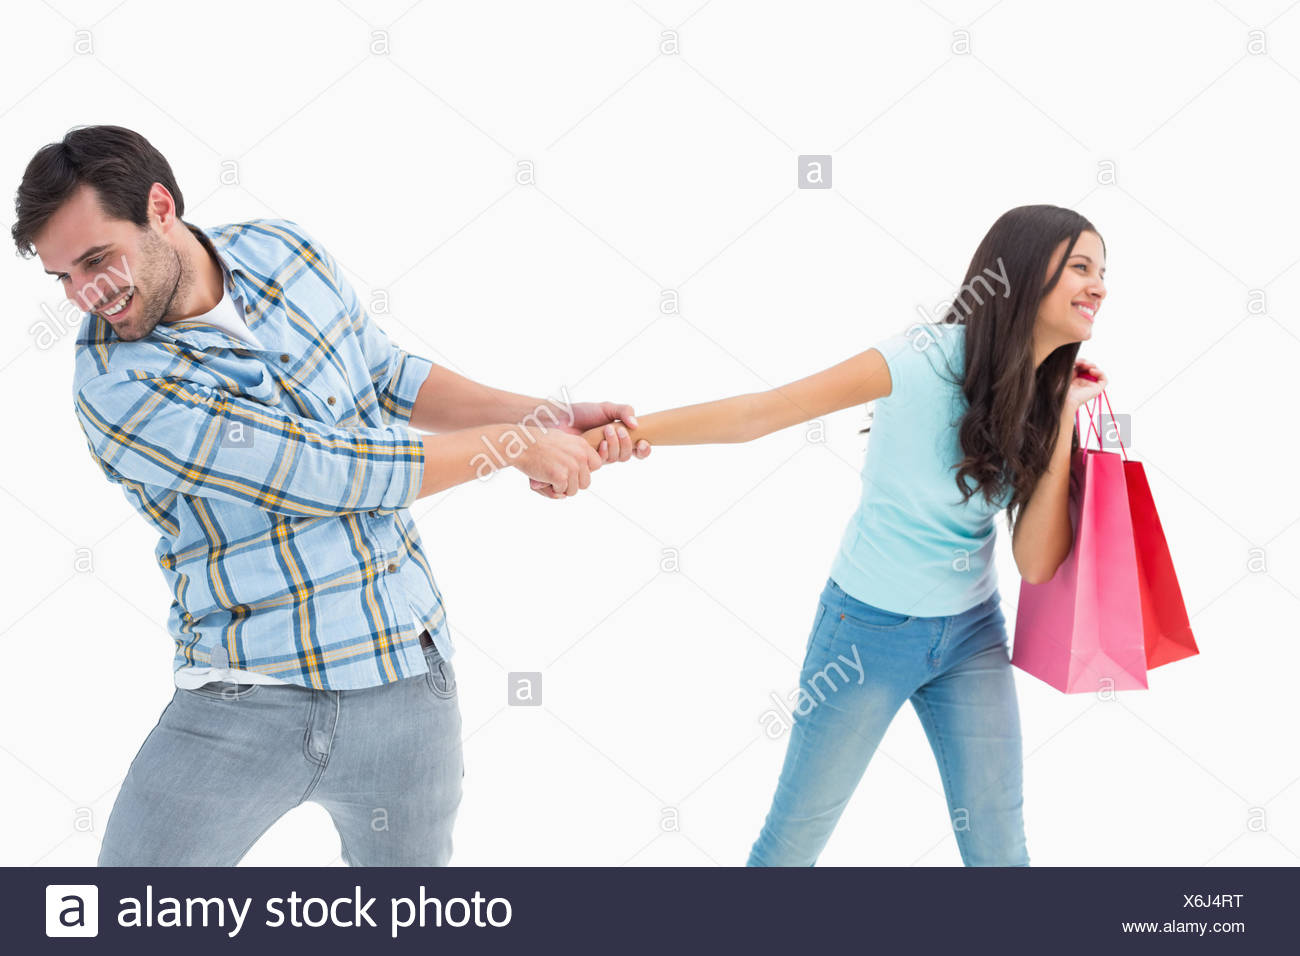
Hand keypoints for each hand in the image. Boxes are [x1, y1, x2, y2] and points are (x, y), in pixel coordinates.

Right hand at [514, 426, 604, 498]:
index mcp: (582, 445)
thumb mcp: (561, 440)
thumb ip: (573, 454)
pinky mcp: (560, 476)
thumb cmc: (536, 442)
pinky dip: (550, 489)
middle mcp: (580, 455)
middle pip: (586, 482)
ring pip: (574, 490)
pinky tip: (542, 478)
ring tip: (548, 477)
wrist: (520, 443)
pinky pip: (561, 492)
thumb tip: (578, 476)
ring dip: (561, 488)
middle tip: (557, 477)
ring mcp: (571, 466)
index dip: (584, 471)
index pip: (597, 465)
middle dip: (572, 484)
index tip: (571, 469)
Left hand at [527, 401, 650, 498]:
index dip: (644, 450)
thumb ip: (625, 411)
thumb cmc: (584, 412)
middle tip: (618, 430)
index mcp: (619, 439)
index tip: (643, 442)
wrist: (562, 417)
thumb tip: (636, 425)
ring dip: (615, 445)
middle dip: (626, 443)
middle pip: (627, 456)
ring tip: (607, 430)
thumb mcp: (607, 408)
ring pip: (616, 459)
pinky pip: (602, 463)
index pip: (638, 450)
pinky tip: (600, 443)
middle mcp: (611, 449)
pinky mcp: (588, 462)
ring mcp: (600, 456)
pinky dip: (604, 453)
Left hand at [1065, 359, 1106, 411]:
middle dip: (1085, 362)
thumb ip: (1072, 366)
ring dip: (1092, 365)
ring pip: (1096, 372)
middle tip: (1080, 362)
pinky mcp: (1097, 390)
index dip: (1080, 362)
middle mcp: (1082, 384)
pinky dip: (1100, 372)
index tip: (1074, 361)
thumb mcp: (1065, 373)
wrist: (1064, 399)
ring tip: (1085, 365)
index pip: (1080, 367)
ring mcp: (1090, 387)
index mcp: (1073, 380)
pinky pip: (1104, 379)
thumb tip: (1079, 361)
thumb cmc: (1061, 389)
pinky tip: (1091, 371)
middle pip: (1089, 368)